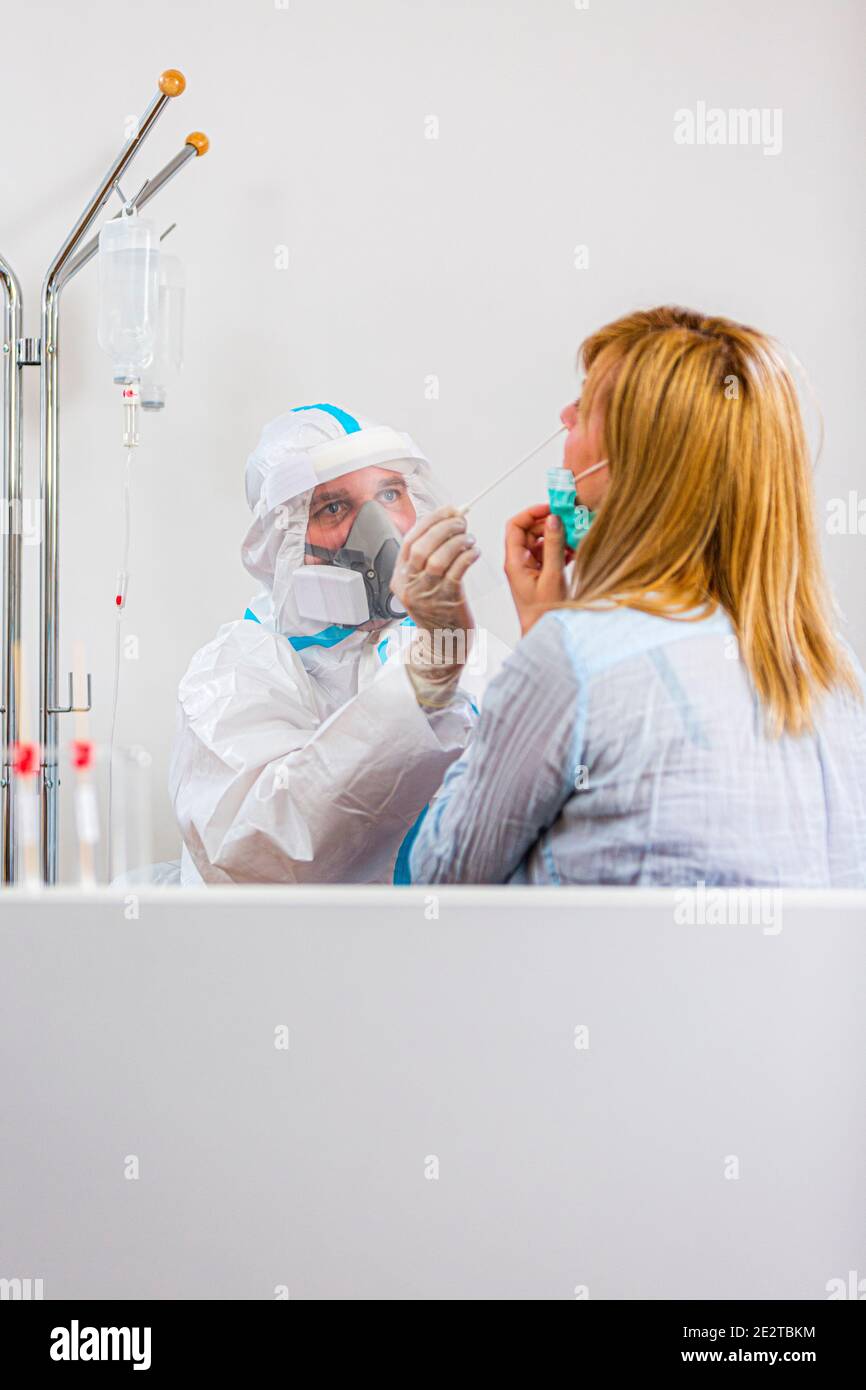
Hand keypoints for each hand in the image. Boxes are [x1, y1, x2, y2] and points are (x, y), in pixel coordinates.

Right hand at [390, 506, 479, 705]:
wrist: (444, 644)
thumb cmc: (437, 610)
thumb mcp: (421, 584)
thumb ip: (427, 558)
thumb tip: (444, 523)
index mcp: (399, 578)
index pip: (409, 541)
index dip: (429, 522)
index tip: (447, 510)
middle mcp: (409, 586)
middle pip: (422, 547)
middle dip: (444, 528)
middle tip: (461, 522)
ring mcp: (426, 595)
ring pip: (438, 558)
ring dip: (457, 542)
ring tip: (469, 538)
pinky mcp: (447, 602)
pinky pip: (457, 571)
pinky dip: (467, 556)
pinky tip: (474, 552)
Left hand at [504, 504, 570, 634]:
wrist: (545, 632)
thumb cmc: (545, 612)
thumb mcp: (552, 575)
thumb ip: (553, 546)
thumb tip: (554, 520)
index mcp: (515, 561)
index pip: (515, 525)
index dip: (531, 513)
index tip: (551, 509)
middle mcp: (519, 562)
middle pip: (529, 531)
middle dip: (548, 523)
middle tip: (569, 521)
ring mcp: (529, 567)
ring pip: (540, 541)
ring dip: (557, 536)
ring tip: (574, 537)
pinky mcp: (540, 574)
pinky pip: (548, 553)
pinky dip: (560, 548)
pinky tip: (574, 551)